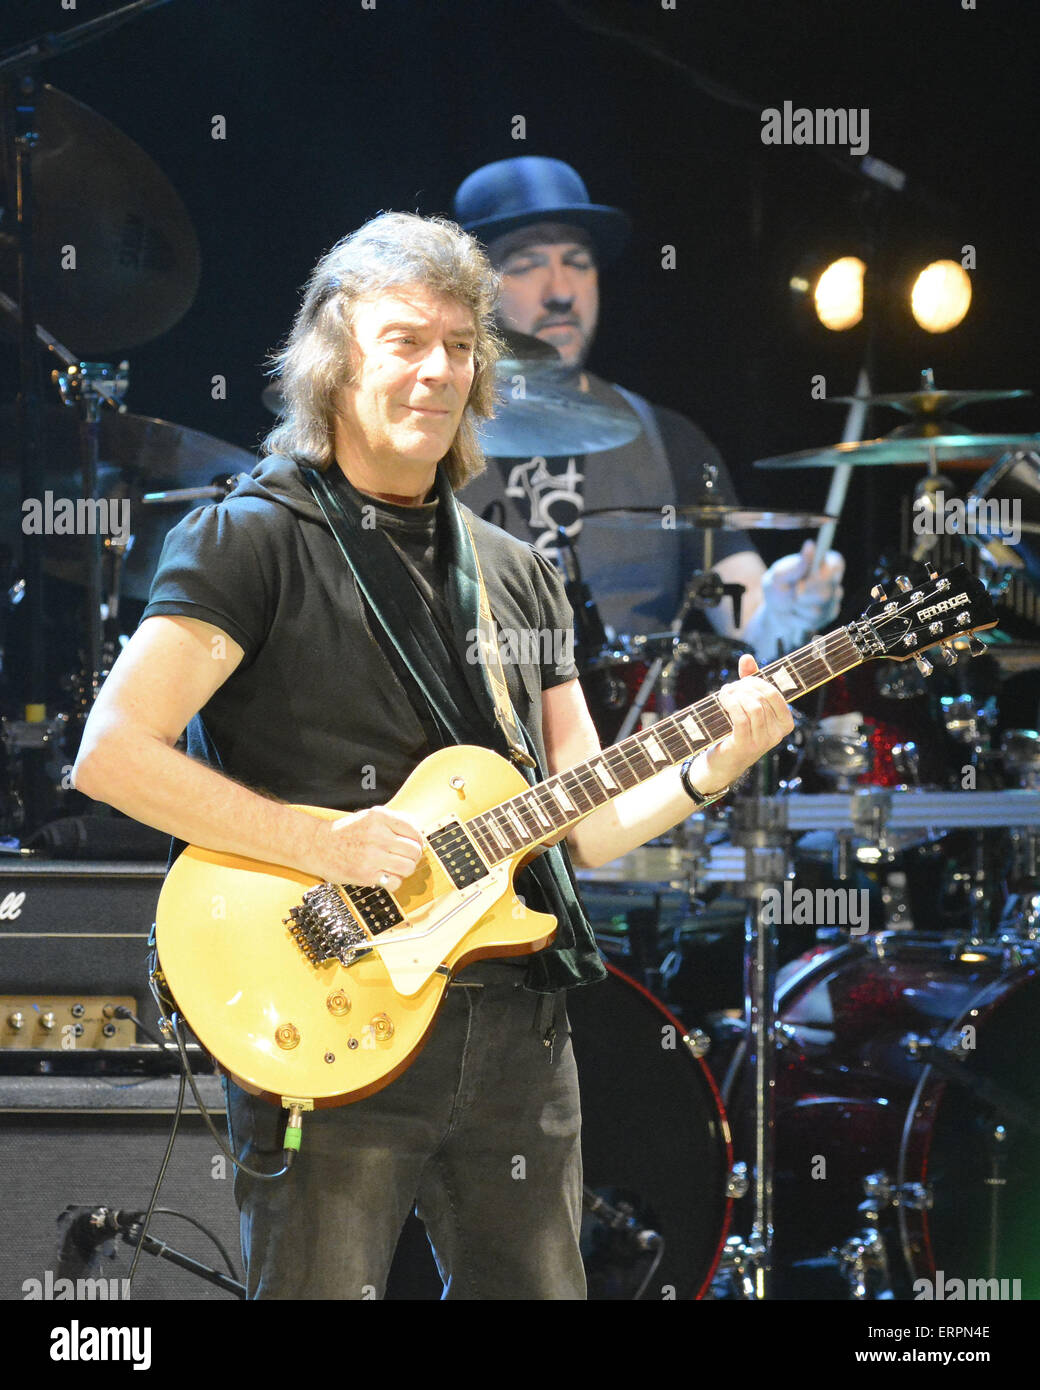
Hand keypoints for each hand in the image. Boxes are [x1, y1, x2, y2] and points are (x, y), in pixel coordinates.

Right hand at [308, 806, 423, 888]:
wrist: (316, 845)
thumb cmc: (344, 833)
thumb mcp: (368, 817)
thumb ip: (393, 822)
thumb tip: (418, 834)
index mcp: (379, 817)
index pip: (414, 830)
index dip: (418, 840)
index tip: (414, 845)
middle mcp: (377, 835)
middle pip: (414, 850)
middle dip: (413, 856)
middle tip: (404, 858)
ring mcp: (372, 856)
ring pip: (408, 867)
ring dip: (405, 870)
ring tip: (395, 867)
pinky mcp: (367, 875)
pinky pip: (394, 882)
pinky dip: (393, 882)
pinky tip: (384, 876)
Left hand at [693, 653, 794, 791]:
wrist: (721, 763)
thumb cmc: (735, 731)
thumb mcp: (745, 705)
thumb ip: (749, 681)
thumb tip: (747, 657)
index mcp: (784, 723)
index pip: (776, 694)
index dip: (757, 681)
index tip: (742, 680)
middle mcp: (777, 734)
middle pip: (763, 697)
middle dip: (744, 686)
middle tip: (730, 688)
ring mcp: (762, 742)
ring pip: (753, 706)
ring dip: (736, 695)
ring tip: (725, 694)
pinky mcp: (745, 745)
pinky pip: (741, 717)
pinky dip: (730, 703)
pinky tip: (722, 699)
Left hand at [763, 539, 844, 628]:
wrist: (775, 611)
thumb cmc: (777, 587)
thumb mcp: (779, 575)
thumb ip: (796, 565)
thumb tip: (810, 546)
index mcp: (823, 564)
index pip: (837, 565)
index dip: (826, 573)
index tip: (811, 577)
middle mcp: (832, 581)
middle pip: (827, 592)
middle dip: (805, 595)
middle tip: (795, 592)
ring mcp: (832, 600)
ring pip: (818, 610)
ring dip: (799, 608)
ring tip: (792, 602)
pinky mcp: (828, 616)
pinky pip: (814, 622)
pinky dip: (799, 618)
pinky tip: (796, 612)